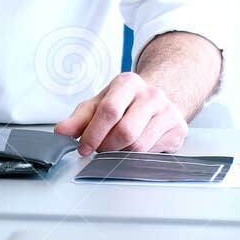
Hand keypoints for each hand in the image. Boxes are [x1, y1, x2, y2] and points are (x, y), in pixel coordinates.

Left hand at [54, 72, 187, 156]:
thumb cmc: (124, 102)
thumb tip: (61, 132)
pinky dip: (137, 156)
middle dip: (107, 146)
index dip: (93, 134)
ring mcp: (168, 111)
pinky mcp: (178, 128)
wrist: (156, 99)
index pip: (109, 110)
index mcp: (128, 83)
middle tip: (100, 148)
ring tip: (115, 147)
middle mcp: (151, 94)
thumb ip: (79, 118)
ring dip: (121, 153)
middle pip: (125, 131)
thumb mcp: (98, 104)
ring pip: (139, 146)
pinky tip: (132, 147)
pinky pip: (152, 152)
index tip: (84, 147)